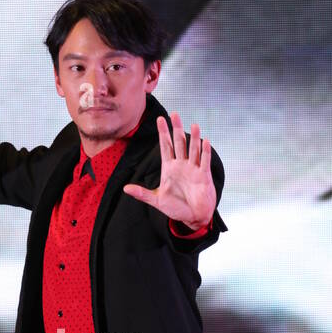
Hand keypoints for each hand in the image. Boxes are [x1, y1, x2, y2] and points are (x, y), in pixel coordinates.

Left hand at [122, 112, 215, 227]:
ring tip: (194, 125)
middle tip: (174, 114)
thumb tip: (125, 188)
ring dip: (194, 138)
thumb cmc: (176, 208)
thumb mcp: (157, 200)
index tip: (160, 119)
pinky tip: (205, 142)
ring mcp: (193, 169)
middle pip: (179, 143)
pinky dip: (205, 152)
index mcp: (169, 168)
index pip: (165, 146)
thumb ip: (142, 194)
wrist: (193, 218)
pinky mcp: (204, 176)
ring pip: (193, 150)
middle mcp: (181, 165)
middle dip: (176, 129)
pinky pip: (204, 162)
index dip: (163, 133)